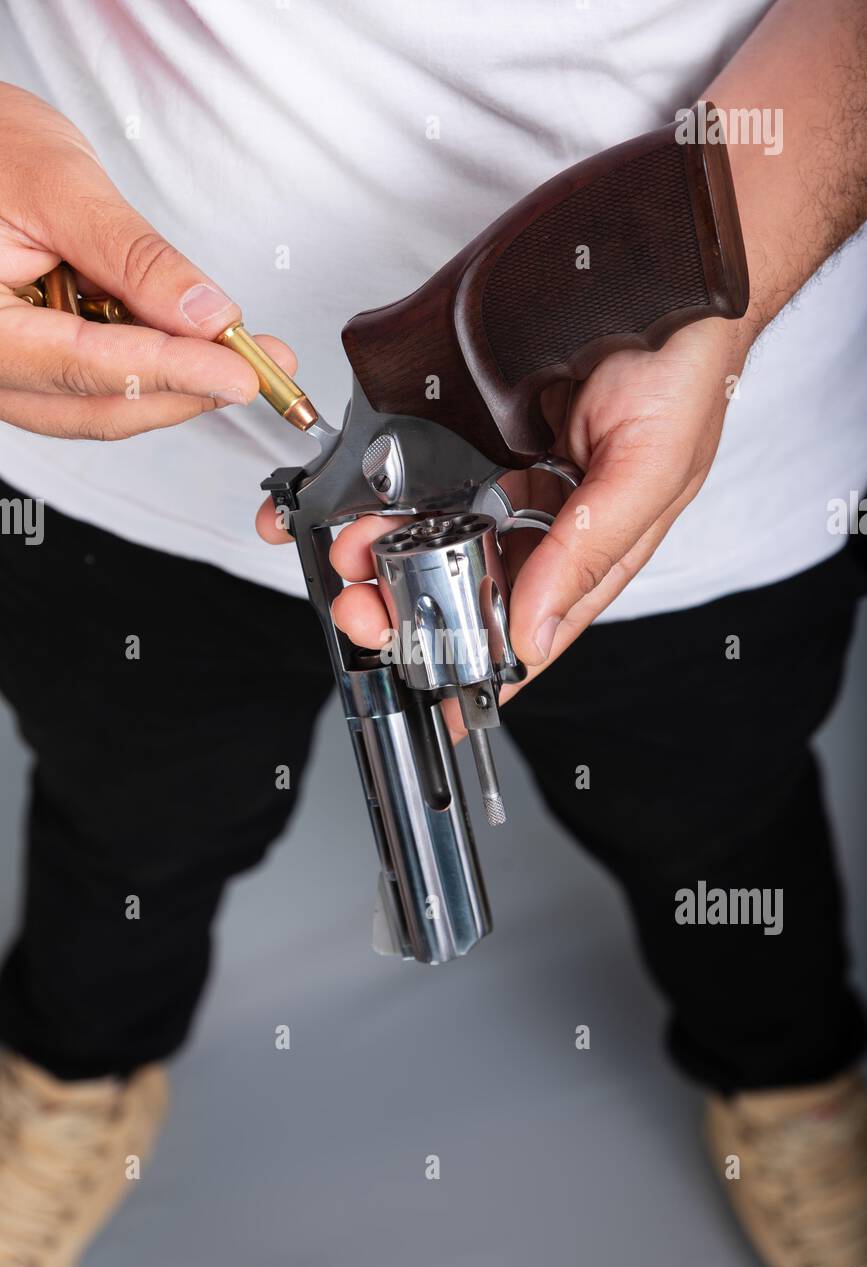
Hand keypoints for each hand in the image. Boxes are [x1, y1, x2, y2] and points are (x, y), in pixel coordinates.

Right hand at [0, 83, 294, 438]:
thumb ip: (133, 259)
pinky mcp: (31, 361)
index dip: (174, 373)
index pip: (88, 365)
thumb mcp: (60, 185)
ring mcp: (7, 369)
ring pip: (100, 404)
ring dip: (175, 385)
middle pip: (98, 404)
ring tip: (237, 353)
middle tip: (258, 370)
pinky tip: (189, 345)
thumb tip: (206, 315)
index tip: (239, 374)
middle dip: (186, 389)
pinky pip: (92, 384)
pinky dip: (147, 369)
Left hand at [262, 316, 749, 727]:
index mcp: (591, 547)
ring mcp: (504, 471)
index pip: (532, 627)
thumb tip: (530, 637)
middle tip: (365, 609)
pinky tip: (344, 504)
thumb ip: (588, 554)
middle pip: (467, 584)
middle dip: (409, 605)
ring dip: (382, 550)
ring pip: (432, 531)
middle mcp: (543, 517)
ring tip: (346, 553)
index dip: (482, 666)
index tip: (436, 699)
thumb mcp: (649, 473)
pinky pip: (415, 466)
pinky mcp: (471, 425)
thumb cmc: (683, 370)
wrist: (667, 257)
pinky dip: (376, 489)